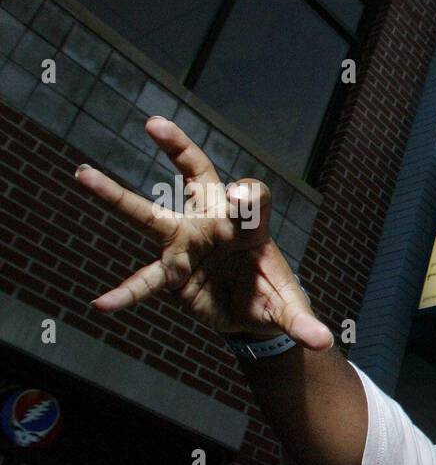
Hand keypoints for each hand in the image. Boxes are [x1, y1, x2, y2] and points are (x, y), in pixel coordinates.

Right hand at [74, 117, 331, 347]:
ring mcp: (187, 244)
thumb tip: (323, 341)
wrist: (251, 316)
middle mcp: (214, 224)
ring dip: (116, 195)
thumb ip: (303, 323)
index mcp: (250, 227)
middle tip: (155, 123)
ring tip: (82, 173)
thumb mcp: (290, 310)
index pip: (253, 198)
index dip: (250, 196)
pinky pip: (145, 279)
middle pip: (197, 175)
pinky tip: (103, 305)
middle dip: (178, 149)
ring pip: (150, 213)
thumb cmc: (272, 299)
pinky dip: (127, 293)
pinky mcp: (172, 271)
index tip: (247, 197)